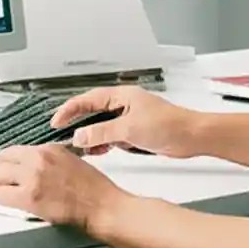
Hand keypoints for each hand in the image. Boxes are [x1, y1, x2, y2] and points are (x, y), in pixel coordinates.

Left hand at [0, 144, 125, 230]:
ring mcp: (33, 177)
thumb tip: (29, 164)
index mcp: (49, 149)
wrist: (101, 205)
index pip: (14, 150)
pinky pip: (1, 195)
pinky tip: (12, 202)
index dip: (8, 162)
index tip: (9, 170)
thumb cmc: (92, 188)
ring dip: (0, 185)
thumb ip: (47, 159)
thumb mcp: (70, 159)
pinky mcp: (30, 197)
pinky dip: (2, 198)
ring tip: (7, 193)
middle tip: (4, 182)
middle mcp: (39, 159)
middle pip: (1, 160)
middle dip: (0, 172)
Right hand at [53, 87, 201, 158]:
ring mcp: (129, 118)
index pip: (87, 99)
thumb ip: (102, 132)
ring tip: (79, 148)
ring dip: (90, 136)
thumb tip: (79, 135)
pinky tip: (97, 151)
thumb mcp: (129, 129)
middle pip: (93, 112)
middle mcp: (124, 105)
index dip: (69, 110)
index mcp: (122, 96)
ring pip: (102, 125)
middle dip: (77, 123)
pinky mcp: (135, 131)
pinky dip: (102, 143)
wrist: (192, 136)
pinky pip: (112, 136)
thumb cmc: (168, 125)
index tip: (56, 121)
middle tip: (62, 136)